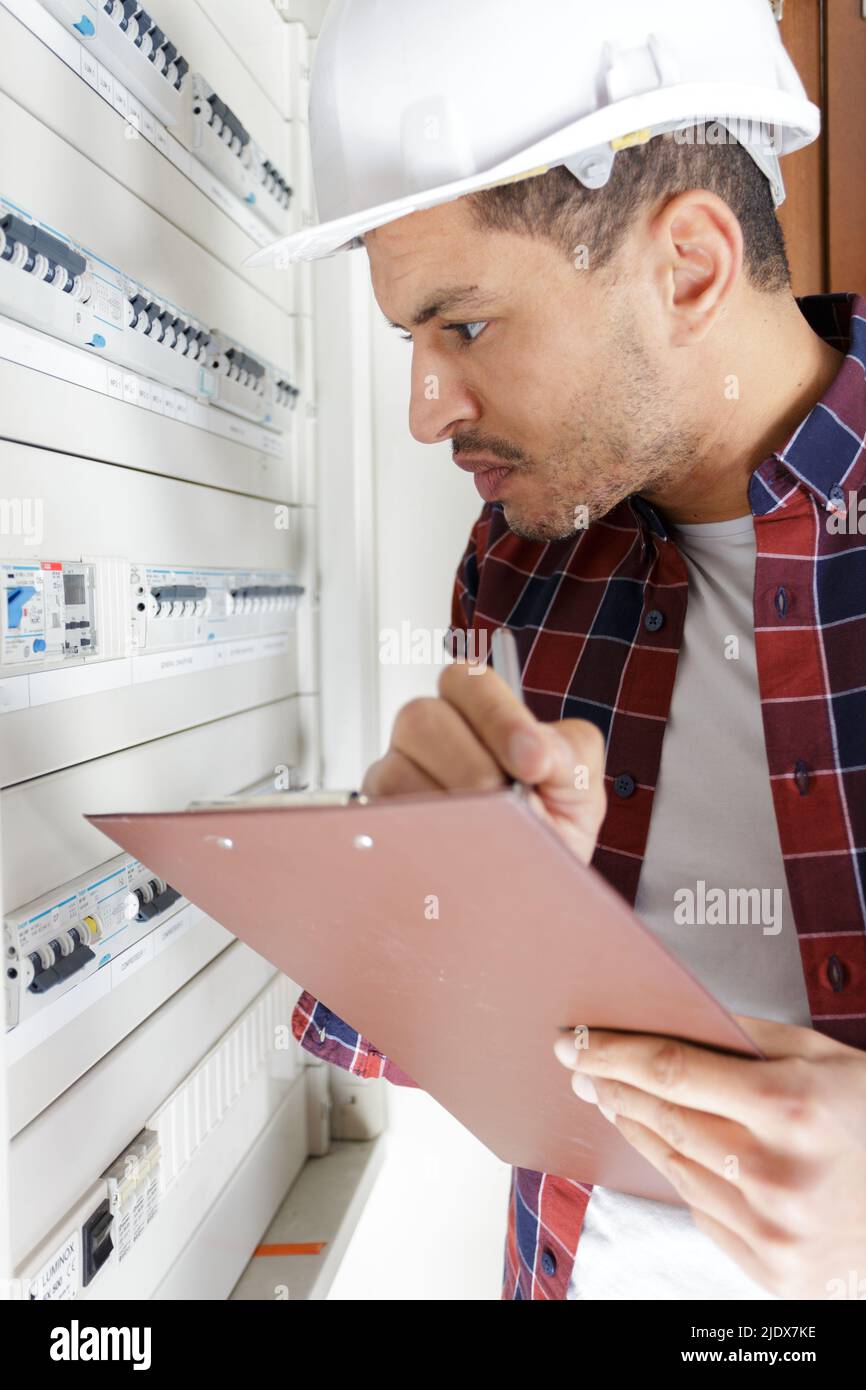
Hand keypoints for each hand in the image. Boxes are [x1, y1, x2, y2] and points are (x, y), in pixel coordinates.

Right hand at [361, 656, 606, 864]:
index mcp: (476, 711)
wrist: (530, 885)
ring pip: (398, 771)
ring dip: (450, 809)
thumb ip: (570, 752)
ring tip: (487, 839)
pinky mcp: (377, 817)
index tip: (531, 762)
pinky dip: (426, 836)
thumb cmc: (550, 826)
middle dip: (473, 769)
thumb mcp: (578, 784)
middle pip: (422, 719)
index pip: (468, 682)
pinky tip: (456, 853)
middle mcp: (428, 734)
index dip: (498, 717)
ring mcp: (396, 773)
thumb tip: (535, 750)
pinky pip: (384, 817)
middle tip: (506, 808)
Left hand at [553, 1015, 865, 1297]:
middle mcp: (777, 1173)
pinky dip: (679, 1174)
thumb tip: (669, 1017)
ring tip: (612, 1099)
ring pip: (672, 1166)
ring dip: (633, 1128)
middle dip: (611, 1086)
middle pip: (661, 1119)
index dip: (611, 1052)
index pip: (670, 1070)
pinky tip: (665, 1147)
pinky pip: (701, 1211)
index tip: (574, 1038)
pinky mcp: (773, 1270)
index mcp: (790, 1107)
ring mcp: (773, 1230)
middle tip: (580, 1064)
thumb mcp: (822, 1056)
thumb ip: (745, 1036)